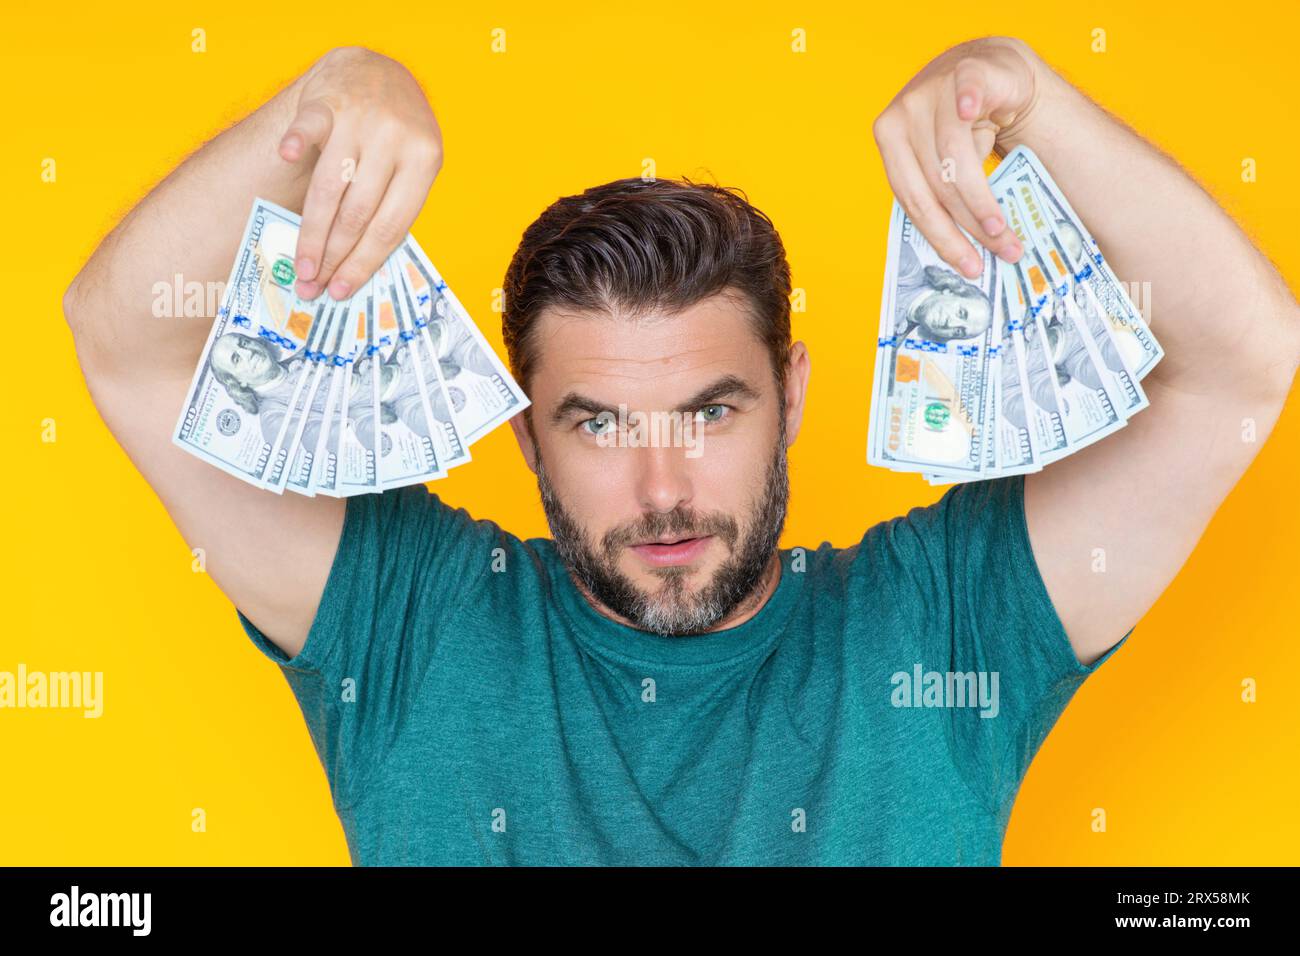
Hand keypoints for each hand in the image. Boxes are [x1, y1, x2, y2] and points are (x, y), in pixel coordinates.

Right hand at [279, 47, 442, 300]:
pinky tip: (287, 155)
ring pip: (330, 187)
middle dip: (333, 257)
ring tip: (300, 266)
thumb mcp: (412, 165)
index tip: (342, 291)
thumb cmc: (395, 135)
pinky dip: (297, 141)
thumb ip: (393, 204)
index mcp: (425, 161)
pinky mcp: (327, 101)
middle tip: (313, 287)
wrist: (378, 71)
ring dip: (311, 232)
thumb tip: (356, 268)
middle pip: (358, 212)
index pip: (391, 225)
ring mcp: (361, 119)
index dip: (364, 262)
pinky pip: (309, 127)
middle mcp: (395, 139)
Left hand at [872, 36, 1045, 278]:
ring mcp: (932, 90)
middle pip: (936, 185)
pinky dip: (970, 106)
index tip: (969, 266)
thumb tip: (962, 258)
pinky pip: (966, 95)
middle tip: (1001, 251)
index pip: (914, 200)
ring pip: (955, 158)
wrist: (990, 70)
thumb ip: (939, 195)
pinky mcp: (965, 72)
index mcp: (890, 141)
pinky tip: (980, 120)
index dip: (943, 237)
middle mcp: (904, 114)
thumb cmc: (963, 126)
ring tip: (1005, 228)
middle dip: (969, 227)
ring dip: (982, 201)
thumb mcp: (942, 162)